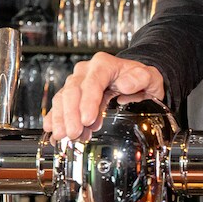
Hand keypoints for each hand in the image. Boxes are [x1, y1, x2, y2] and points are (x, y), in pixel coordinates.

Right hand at [43, 52, 164, 141]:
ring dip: (63, 119)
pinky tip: (53, 131)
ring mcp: (76, 82)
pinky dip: (55, 118)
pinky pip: (59, 105)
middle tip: (74, 133)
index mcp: (104, 64)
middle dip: (71, 115)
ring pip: (62, 99)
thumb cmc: (140, 79)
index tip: (88, 120)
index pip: (92, 82)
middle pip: (73, 91)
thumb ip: (140, 78)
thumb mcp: (150, 77)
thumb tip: (124, 85)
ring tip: (67, 137)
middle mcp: (86, 71)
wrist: (133, 80)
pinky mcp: (71, 94)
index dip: (88, 102)